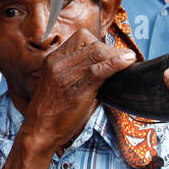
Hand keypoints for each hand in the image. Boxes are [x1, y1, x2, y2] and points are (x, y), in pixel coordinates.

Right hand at [20, 29, 136, 155]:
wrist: (39, 131)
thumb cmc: (52, 111)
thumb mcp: (59, 82)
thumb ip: (77, 71)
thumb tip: (105, 65)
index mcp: (53, 59)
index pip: (81, 37)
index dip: (100, 43)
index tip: (109, 53)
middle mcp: (57, 63)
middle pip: (92, 44)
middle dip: (111, 50)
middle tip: (123, 60)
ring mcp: (66, 75)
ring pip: (97, 54)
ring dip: (117, 56)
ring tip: (129, 61)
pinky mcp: (76, 89)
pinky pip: (100, 70)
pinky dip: (117, 64)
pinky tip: (127, 62)